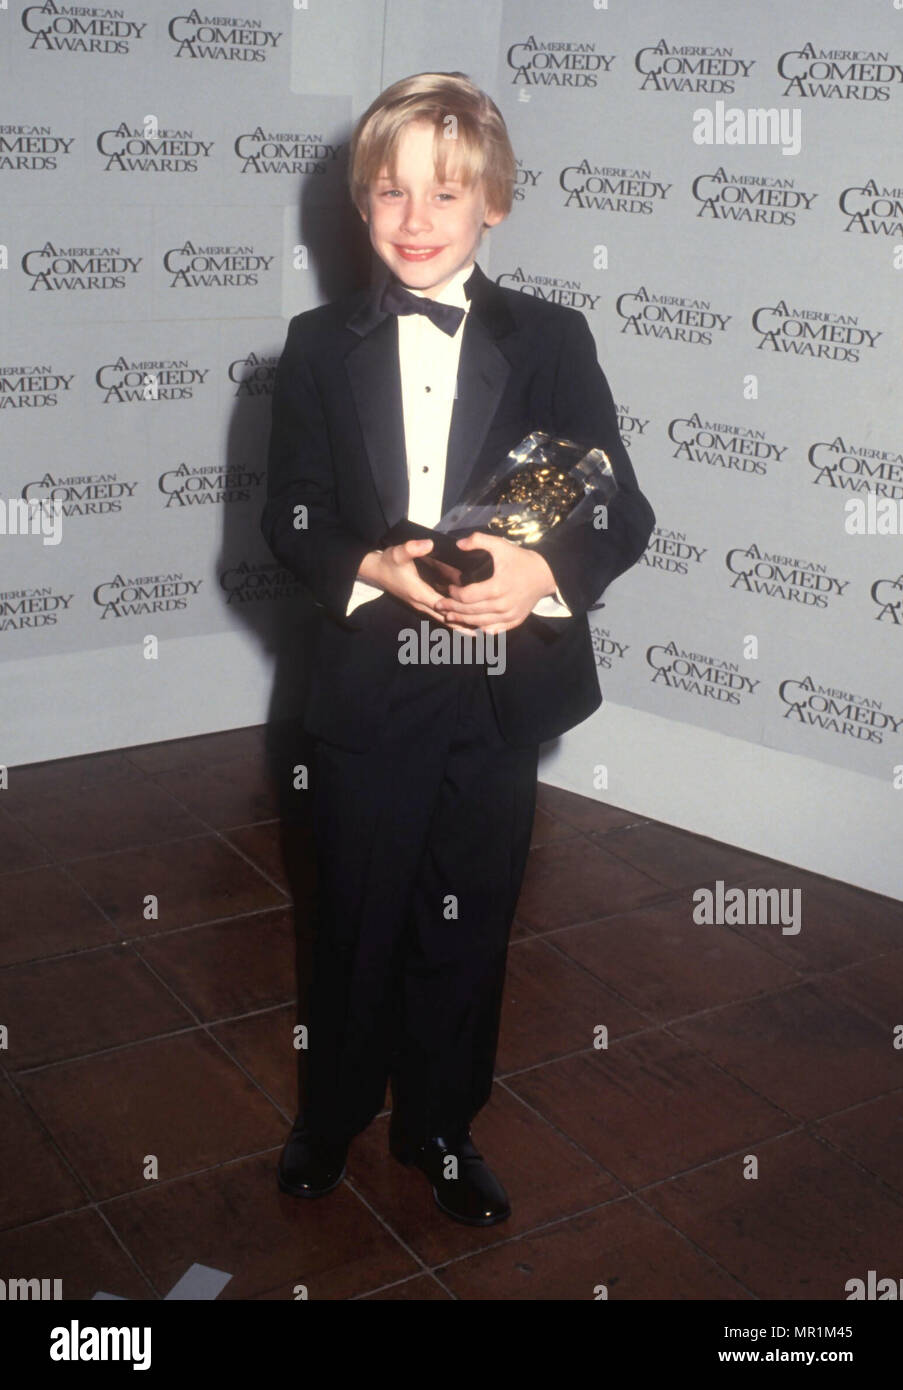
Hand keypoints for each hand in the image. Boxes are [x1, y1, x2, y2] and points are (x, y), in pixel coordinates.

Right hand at [359, 539, 476, 631]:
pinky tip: (465, 622)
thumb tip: (429, 544)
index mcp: (420, 593)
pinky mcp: (422, 602)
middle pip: (446, 618)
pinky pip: (440, 614)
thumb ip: (413, 548)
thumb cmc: (389, 562)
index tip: (477, 616)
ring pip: (444, 618)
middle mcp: (422, 603)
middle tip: (484, 630)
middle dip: (464, 623)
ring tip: (479, 631)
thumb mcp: (399, 552)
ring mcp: (422, 605)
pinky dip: (452, 619)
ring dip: (459, 624)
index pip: (444, 606)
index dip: (459, 610)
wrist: (376, 570)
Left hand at [434, 532, 557, 633]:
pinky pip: (494, 629)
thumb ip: (479, 540)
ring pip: (479, 623)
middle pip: (470, 612)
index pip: (467, 596)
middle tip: (439, 606)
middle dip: (452, 609)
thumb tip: (459, 544)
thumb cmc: (521, 559)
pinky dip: (480, 629)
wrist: (545, 574)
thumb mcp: (501, 545)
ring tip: (449, 617)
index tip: (448, 589)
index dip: (453, 594)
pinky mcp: (514, 621)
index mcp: (496, 587)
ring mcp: (509, 615)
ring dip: (462, 621)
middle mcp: (502, 605)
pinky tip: (470, 626)